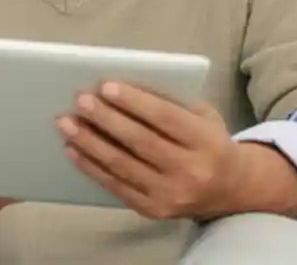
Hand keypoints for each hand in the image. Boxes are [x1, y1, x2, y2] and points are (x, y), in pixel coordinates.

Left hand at [56, 82, 246, 220]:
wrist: (230, 189)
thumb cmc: (208, 141)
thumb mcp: (202, 116)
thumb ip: (170, 103)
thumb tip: (120, 88)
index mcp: (206, 142)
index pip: (165, 119)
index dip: (134, 102)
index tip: (106, 86)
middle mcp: (191, 171)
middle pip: (140, 142)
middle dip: (106, 119)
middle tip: (80, 101)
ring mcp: (171, 195)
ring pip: (122, 166)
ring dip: (89, 143)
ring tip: (66, 123)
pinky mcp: (153, 210)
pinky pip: (116, 186)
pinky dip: (91, 167)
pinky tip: (73, 149)